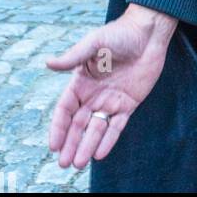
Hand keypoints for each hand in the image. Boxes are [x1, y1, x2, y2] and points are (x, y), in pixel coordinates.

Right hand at [45, 3, 177, 168]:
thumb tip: (48, 63)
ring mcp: (111, 100)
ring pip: (96, 128)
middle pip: (78, 124)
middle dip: (70, 143)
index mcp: (81, 81)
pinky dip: (108, 140)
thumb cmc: (119, 33)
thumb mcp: (94, 42)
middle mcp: (93, 94)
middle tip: (63, 163)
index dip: (58, 127)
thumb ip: (73, 57)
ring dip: (87, 146)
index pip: (65, 109)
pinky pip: (117, 126)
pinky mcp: (129, 103)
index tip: (53, 145)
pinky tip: (100, 154)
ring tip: (79, 163)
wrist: (148, 33)